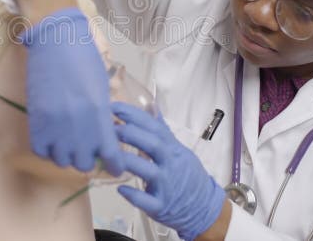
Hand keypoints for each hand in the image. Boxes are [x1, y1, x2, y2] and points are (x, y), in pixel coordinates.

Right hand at [20, 7, 122, 174]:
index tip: (114, 166)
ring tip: (69, 143)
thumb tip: (104, 137)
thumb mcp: (102, 90)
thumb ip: (102, 117)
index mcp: (99, 117)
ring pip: (62, 160)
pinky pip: (42, 151)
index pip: (111, 157)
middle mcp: (78, 127)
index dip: (114, 165)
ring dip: (67, 155)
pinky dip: (48, 149)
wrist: (56, 42)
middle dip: (88, 159)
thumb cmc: (84, 60)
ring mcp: (55, 126)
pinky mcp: (36, 122)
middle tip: (88, 150)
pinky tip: (53, 138)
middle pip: (84, 164)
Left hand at [112, 102, 225, 240]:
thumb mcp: (177, 149)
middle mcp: (171, 165)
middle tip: (109, 128)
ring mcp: (167, 186)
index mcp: (173, 149)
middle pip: (153, 145)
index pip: (155, 128)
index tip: (114, 107)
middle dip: (131, 134)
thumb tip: (151, 104)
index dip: (135, 116)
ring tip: (109, 155)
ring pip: (149, 172)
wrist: (204, 207)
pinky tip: (120, 188)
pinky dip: (134, 195)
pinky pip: (147, 201)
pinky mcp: (161, 207)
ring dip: (129, 162)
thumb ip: (161, 129)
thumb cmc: (186, 174)